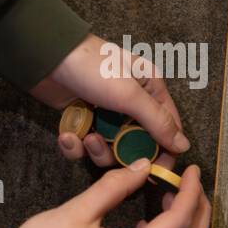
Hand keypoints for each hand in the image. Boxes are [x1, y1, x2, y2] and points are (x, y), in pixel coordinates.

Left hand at [28, 33, 190, 166]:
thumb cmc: (93, 68)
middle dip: (123, 152)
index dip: (164, 151)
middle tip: (112, 151)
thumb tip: (185, 146)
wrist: (43, 56)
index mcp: (151, 92)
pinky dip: (76, 146)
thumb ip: (158, 122)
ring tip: (87, 137)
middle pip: (138, 144)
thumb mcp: (130, 95)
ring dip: (97, 150)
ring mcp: (105, 114)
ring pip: (110, 148)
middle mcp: (131, 104)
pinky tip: (68, 135)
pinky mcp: (81, 120)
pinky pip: (85, 145)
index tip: (155, 171)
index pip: (168, 129)